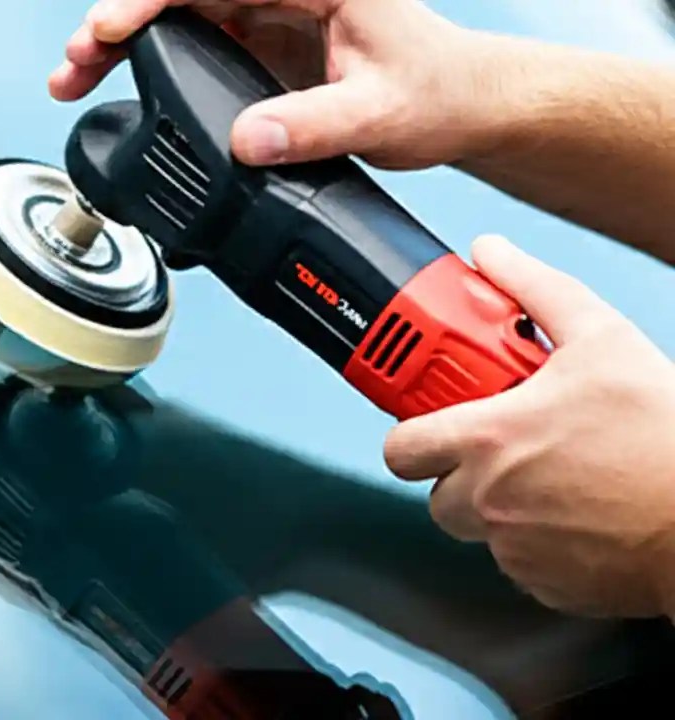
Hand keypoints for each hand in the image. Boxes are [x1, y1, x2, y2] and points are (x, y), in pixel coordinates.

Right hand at [49, 0, 509, 169]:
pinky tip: (117, 85)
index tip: (112, 28)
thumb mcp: (381, 112)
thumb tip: (247, 141)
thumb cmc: (437, 91)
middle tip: (76, 61)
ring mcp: (266, 11)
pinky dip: (148, 62)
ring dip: (122, 42)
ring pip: (175, 12)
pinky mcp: (257, 42)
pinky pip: (190, 40)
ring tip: (75, 78)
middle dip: (118, 21)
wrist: (457, 106)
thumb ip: (314, 126)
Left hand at [384, 234, 674, 619]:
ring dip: (501, 505)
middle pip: (435, 493)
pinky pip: (520, 562)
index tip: (433, 422)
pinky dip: (539, 541)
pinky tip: (580, 511)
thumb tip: (492, 253)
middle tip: (499, 449)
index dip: (411, 433)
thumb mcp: (601, 338)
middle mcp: (489, 499)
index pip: (400, 448)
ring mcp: (515, 548)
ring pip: (479, 528)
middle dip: (458, 471)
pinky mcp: (547, 585)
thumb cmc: (663, 433)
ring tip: (554, 474)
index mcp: (487, 440)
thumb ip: (534, 290)